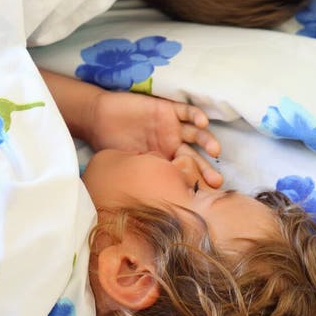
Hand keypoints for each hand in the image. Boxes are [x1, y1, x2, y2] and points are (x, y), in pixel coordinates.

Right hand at [90, 89, 222, 187]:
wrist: (99, 118)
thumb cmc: (111, 145)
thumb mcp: (128, 166)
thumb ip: (145, 177)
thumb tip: (156, 205)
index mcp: (164, 161)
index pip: (185, 174)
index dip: (195, 185)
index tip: (205, 199)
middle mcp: (172, 145)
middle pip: (195, 158)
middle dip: (206, 169)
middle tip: (216, 182)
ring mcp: (172, 127)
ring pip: (196, 134)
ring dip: (207, 141)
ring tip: (214, 150)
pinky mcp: (168, 109)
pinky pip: (186, 111)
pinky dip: (196, 116)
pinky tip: (203, 123)